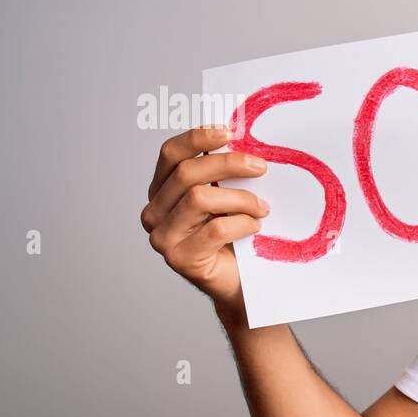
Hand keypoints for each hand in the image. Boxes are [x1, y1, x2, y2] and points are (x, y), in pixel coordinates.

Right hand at [140, 124, 270, 327]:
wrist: (240, 285)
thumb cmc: (235, 237)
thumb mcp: (228, 198)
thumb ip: (225, 174)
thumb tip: (247, 140)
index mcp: (162, 190)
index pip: (171, 154)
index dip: (198, 138)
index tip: (230, 131)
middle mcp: (154, 211)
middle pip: (188, 173)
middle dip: (229, 164)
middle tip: (261, 167)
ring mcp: (162, 236)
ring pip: (200, 198)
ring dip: (241, 199)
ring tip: (263, 208)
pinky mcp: (179, 258)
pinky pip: (214, 229)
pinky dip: (242, 224)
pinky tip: (255, 227)